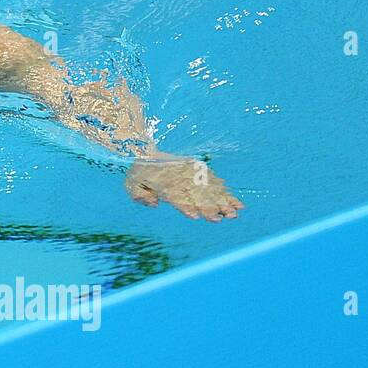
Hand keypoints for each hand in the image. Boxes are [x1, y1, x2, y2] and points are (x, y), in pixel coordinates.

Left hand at [124, 153, 243, 220]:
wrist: (144, 150)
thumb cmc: (139, 173)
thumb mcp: (131, 185)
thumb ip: (140, 196)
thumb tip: (154, 203)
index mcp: (162, 183)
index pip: (176, 196)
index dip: (185, 206)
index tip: (195, 216)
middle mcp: (179, 177)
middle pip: (197, 194)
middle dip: (210, 206)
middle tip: (223, 217)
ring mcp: (190, 172)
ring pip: (210, 188)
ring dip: (224, 201)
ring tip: (236, 213)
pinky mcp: (198, 168)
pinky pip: (214, 180)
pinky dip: (226, 192)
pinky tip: (236, 202)